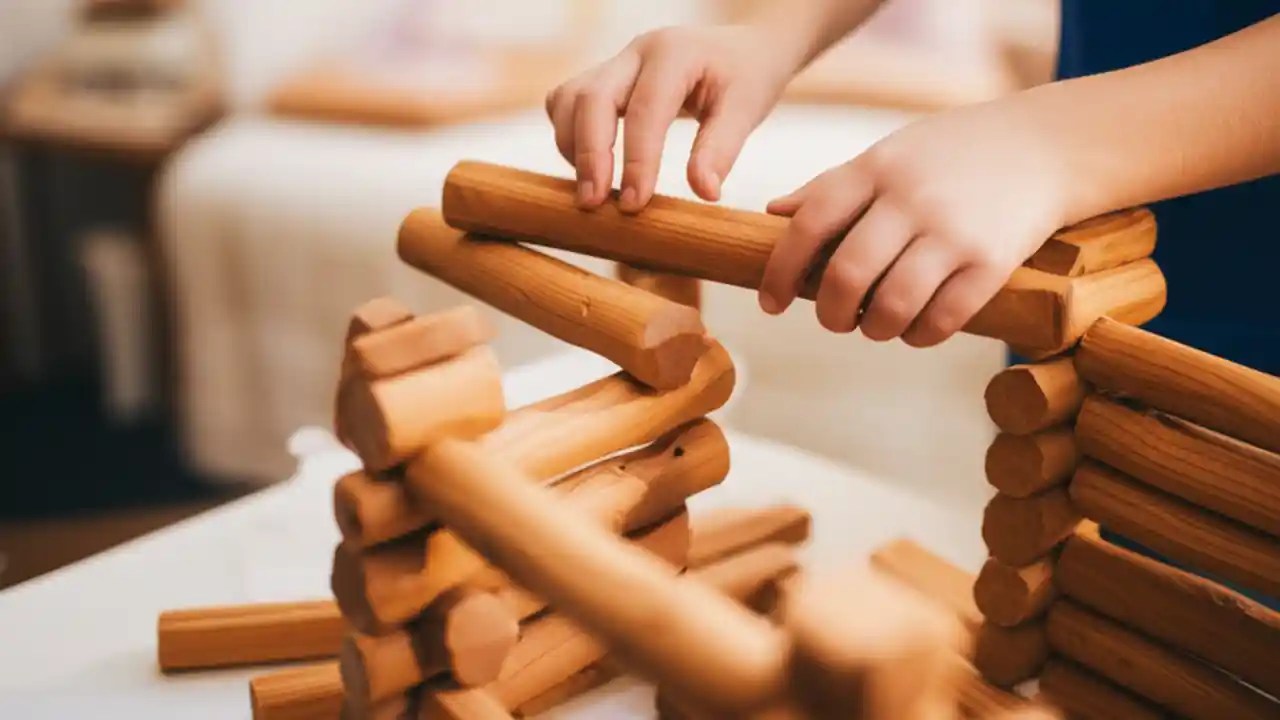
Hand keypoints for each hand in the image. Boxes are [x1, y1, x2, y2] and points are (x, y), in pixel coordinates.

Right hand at [546, 25, 795, 211]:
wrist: (740, 49)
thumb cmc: (745, 77)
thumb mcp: (747, 108)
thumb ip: (722, 149)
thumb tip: (704, 193)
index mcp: (674, 53)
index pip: (645, 110)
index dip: (635, 161)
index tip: (633, 205)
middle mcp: (636, 52)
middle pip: (591, 98)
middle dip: (589, 155)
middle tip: (594, 204)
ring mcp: (614, 62)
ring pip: (569, 99)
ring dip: (573, 147)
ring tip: (593, 191)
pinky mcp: (602, 78)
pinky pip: (566, 102)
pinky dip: (569, 137)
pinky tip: (591, 168)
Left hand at [758, 97, 1070, 347]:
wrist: (1044, 146)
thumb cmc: (950, 155)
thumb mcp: (889, 154)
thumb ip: (832, 186)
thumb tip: (772, 213)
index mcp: (875, 168)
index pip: (809, 224)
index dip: (780, 270)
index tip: (771, 303)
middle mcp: (911, 198)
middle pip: (846, 275)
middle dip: (830, 313)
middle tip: (836, 319)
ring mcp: (953, 231)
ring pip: (891, 307)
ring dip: (874, 330)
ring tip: (876, 324)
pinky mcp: (993, 263)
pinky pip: (941, 320)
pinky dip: (919, 335)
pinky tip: (916, 328)